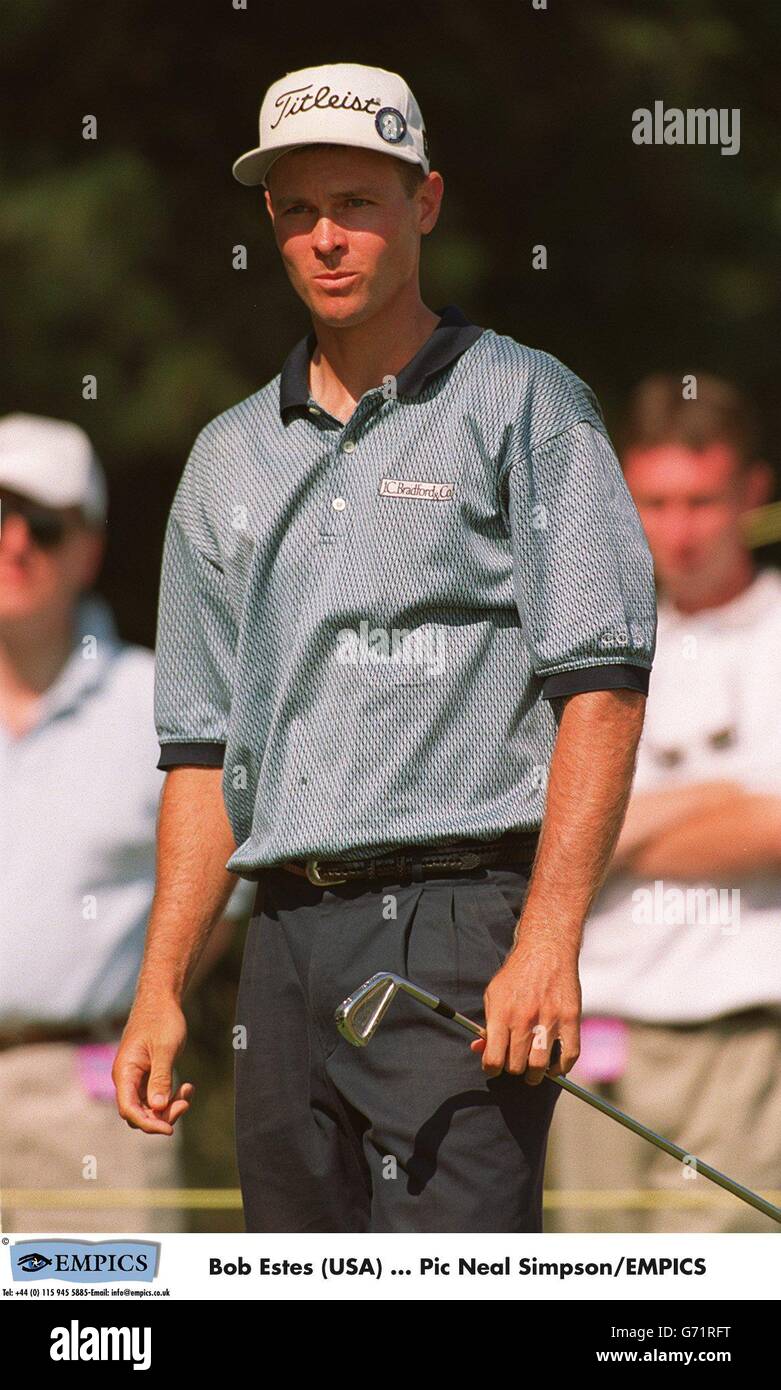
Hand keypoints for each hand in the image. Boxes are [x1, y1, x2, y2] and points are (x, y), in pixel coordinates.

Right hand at [112, 997, 192, 1133]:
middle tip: (185, 1103)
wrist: (161, 1000)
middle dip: (161, 1115)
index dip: (148, 1123)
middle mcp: (127, 1079)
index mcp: (125, 1072)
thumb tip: (158, 1107)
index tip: (169, 1129)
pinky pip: (156, 1096)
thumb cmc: (161, 1020)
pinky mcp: (147, 1076)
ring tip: (188, 1091)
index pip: (129, 1110)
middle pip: (139, 1113)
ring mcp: (136, 1078)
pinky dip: (171, 1096)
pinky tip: (187, 1087)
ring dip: (169, 1106)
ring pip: (149, 1107)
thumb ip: (160, 1078)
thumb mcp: (164, 1049)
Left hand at [471, 934, 580, 1083]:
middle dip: (513, 1070)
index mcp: (501, 1013)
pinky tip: (554, 1066)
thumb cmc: (517, 974)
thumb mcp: (493, 994)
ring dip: (535, 1075)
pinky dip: (561, 1068)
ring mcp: (549, 1019)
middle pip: (516, 1066)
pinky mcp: (570, 1018)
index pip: (493, 1059)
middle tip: (515, 1064)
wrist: (546, 950)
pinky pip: (569, 1056)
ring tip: (533, 1072)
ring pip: (540, 1066)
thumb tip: (479, 1049)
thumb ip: (487, 1024)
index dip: (491, 1069)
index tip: (494, 1068)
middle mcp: (524, 1019)